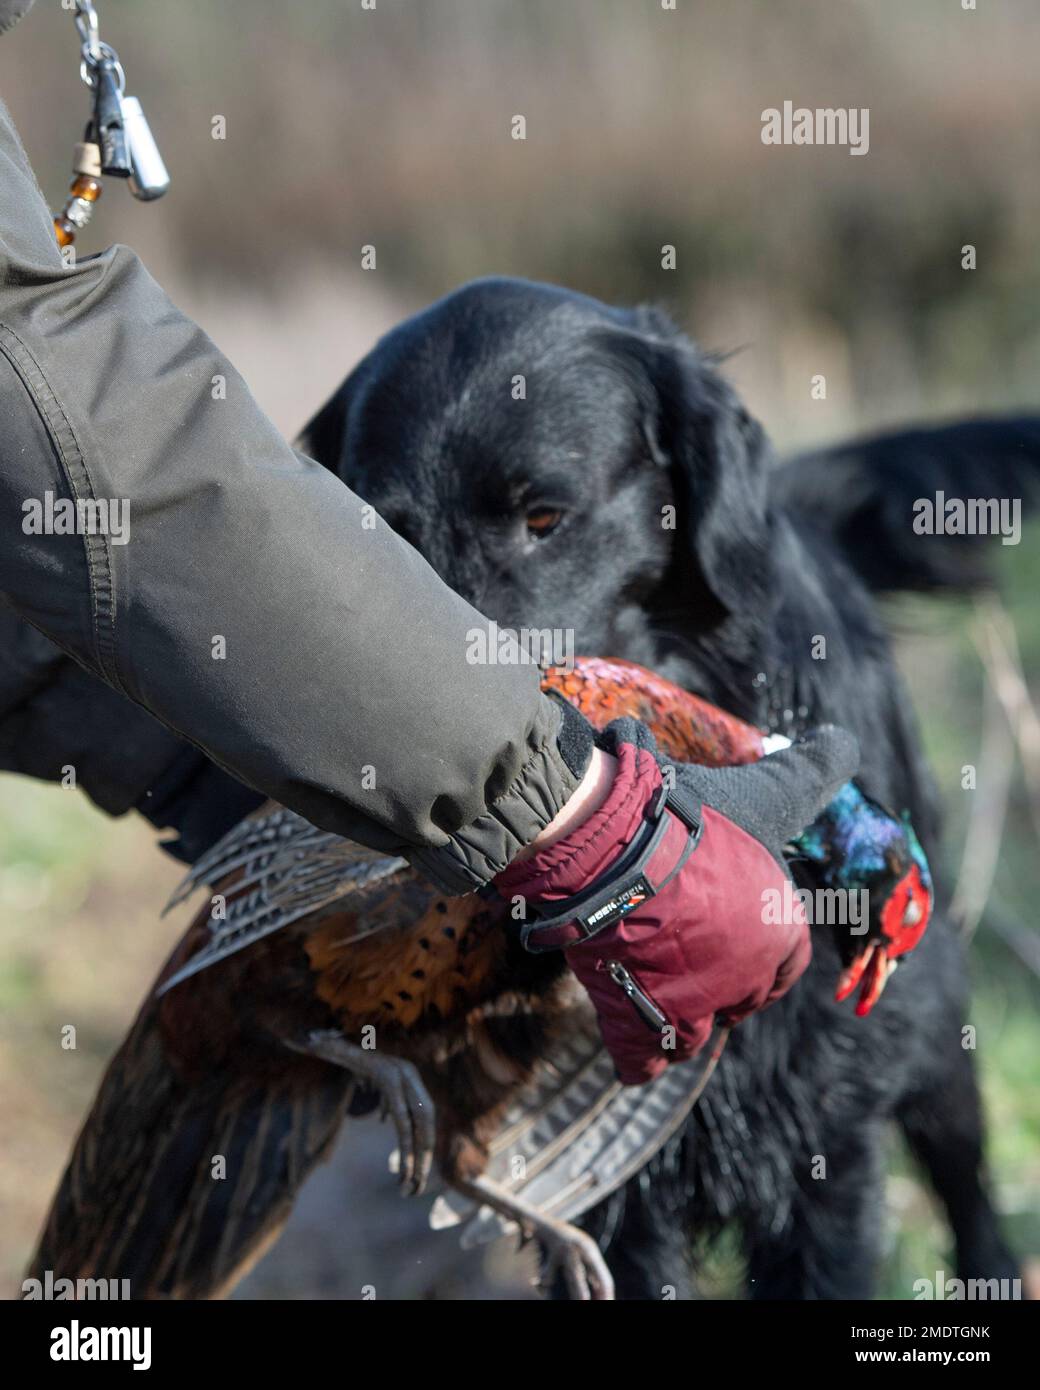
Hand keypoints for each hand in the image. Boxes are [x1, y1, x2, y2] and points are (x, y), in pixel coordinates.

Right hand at [495, 718, 857, 1083]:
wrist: (612, 846)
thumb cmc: (693, 821)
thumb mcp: (768, 792)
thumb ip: (811, 771)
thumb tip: (845, 739)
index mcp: (780, 936)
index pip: (786, 959)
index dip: (766, 946)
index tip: (738, 927)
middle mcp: (743, 982)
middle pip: (741, 997)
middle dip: (723, 979)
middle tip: (691, 947)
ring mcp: (689, 1010)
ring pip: (694, 1036)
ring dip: (681, 1017)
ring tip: (654, 981)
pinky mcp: (637, 1026)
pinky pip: (641, 1060)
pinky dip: (637, 1052)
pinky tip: (629, 1029)